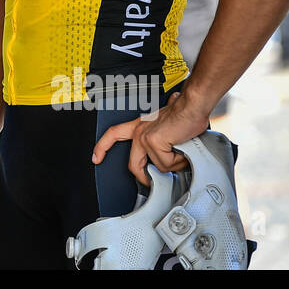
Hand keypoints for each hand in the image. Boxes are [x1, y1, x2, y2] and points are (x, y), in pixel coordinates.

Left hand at [91, 91, 210, 186]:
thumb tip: (170, 150)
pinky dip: (178, 161)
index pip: (114, 134)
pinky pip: (166, 164)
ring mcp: (145, 137)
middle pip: (133, 163)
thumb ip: (163, 140)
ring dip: (174, 164)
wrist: (192, 105)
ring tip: (181, 151)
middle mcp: (139, 130)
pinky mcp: (154, 142)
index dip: (103, 146)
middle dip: (143, 177)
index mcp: (140, 125)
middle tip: (152, 182)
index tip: (96, 157)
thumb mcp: (167, 127)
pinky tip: (182, 149)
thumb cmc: (184, 113)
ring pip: (158, 167)